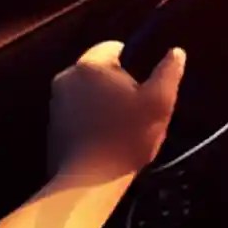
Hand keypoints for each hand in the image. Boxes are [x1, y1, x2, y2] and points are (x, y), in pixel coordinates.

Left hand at [48, 41, 184, 182]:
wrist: (88, 180)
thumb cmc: (126, 136)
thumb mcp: (159, 103)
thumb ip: (169, 72)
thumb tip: (176, 51)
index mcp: (90, 65)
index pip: (113, 46)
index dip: (133, 62)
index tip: (144, 86)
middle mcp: (66, 77)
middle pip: (99, 71)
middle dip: (117, 84)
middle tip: (136, 109)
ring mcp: (55, 103)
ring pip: (87, 92)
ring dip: (102, 102)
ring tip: (121, 127)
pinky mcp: (51, 126)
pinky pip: (76, 112)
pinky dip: (90, 119)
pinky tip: (104, 139)